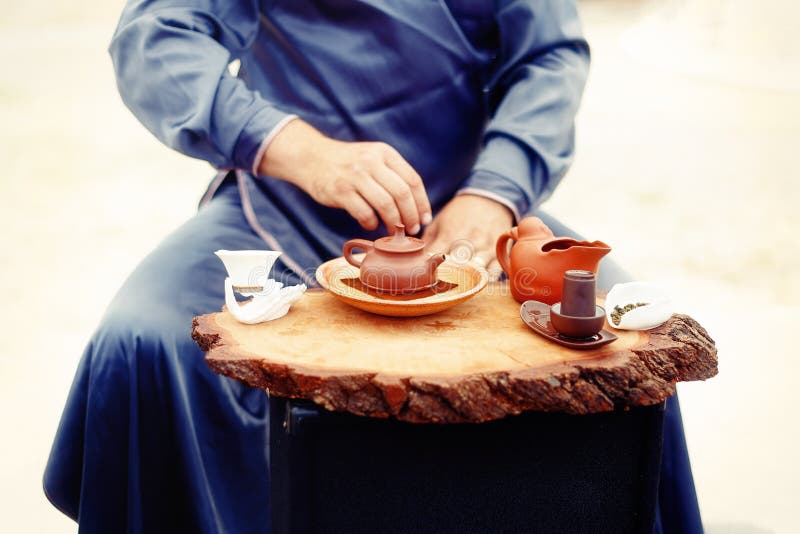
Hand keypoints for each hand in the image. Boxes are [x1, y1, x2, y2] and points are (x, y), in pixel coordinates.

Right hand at [259, 119, 431, 233]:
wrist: (311, 157)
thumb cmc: (348, 163)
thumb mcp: (373, 157)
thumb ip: (393, 174)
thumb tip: (417, 206)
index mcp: (385, 153)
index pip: (413, 180)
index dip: (422, 203)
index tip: (425, 219)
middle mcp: (371, 162)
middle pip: (402, 194)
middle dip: (411, 216)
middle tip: (413, 230)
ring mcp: (355, 176)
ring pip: (386, 204)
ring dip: (394, 222)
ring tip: (394, 231)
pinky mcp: (340, 191)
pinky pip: (364, 213)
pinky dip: (371, 223)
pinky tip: (371, 224)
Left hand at [423, 194, 513, 278]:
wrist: (489, 199)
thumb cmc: (459, 214)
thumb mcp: (439, 222)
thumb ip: (427, 242)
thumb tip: (412, 259)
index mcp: (450, 234)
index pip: (435, 257)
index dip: (426, 269)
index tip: (421, 276)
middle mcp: (468, 242)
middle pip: (456, 267)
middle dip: (446, 277)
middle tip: (439, 285)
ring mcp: (485, 247)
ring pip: (476, 271)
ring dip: (467, 280)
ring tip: (458, 286)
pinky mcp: (499, 252)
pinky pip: (495, 271)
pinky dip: (487, 280)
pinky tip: (479, 283)